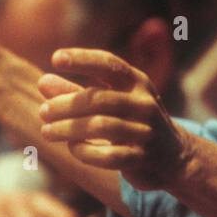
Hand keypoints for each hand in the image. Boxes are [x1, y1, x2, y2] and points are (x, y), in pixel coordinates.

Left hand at [37, 48, 191, 191]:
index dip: (82, 60)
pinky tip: (72, 147)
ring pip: (101, 127)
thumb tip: (42, 82)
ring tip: (47, 131)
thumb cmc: (133, 122)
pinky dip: (85, 151)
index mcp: (137, 82)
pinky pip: (110, 156)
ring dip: (68, 129)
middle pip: (99, 99)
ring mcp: (147, 131)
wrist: (174, 157)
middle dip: (66, 105)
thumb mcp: (110, 103)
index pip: (109, 64)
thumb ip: (76, 93)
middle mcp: (144, 103)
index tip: (55, 58)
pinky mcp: (144, 158)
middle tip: (43, 112)